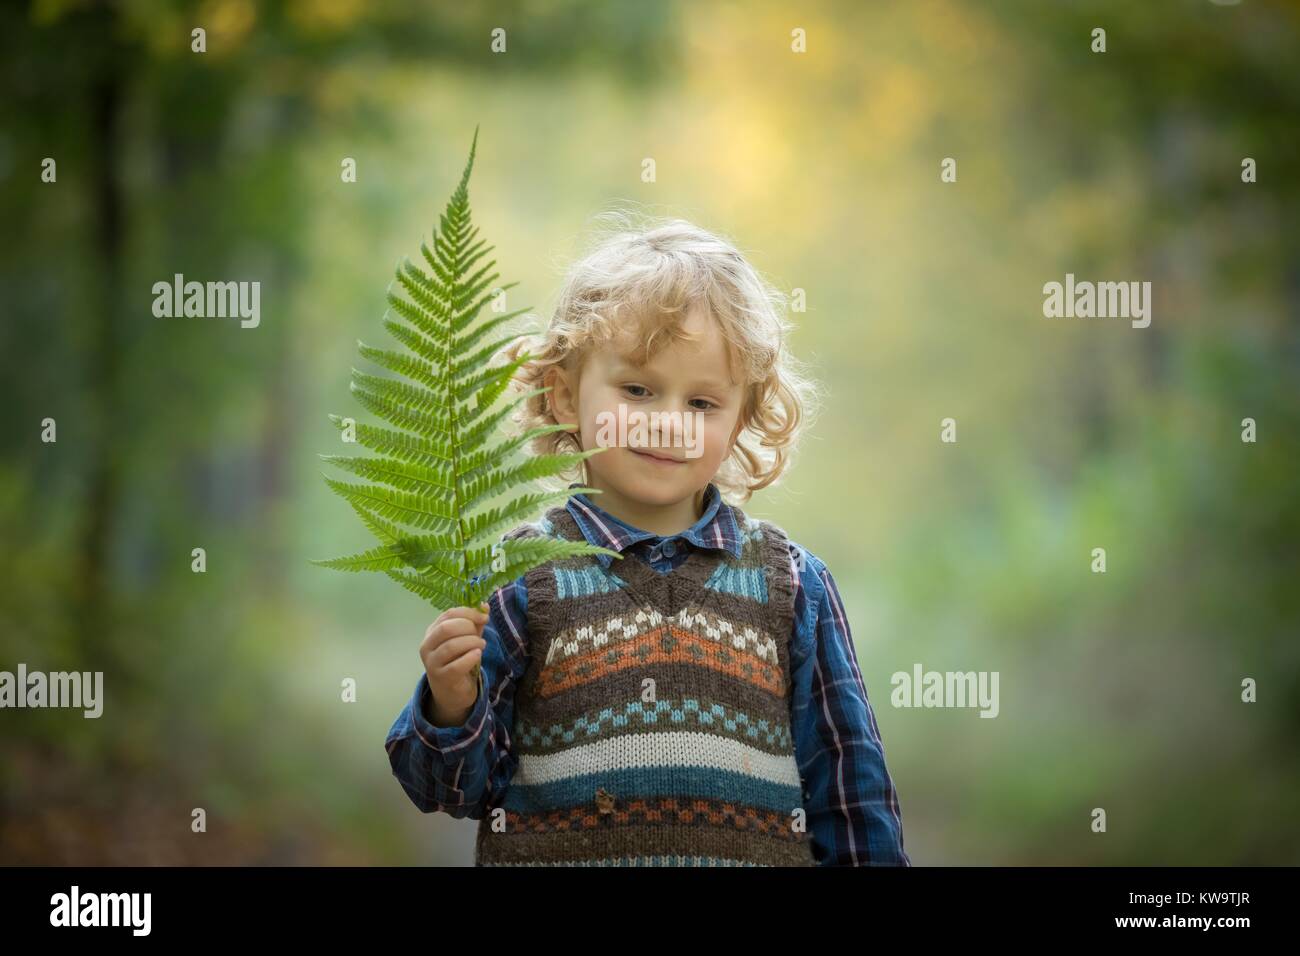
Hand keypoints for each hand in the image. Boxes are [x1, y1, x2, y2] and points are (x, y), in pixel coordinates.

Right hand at [419, 603, 488, 727]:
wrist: (451, 692)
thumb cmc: (459, 661)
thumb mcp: (466, 639)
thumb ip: (474, 623)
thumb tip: (484, 606)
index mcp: (432, 632)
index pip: (448, 614)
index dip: (469, 612)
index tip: (484, 617)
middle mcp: (427, 646)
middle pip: (447, 628)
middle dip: (468, 628)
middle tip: (479, 636)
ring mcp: (432, 663)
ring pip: (451, 646)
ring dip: (472, 643)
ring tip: (481, 646)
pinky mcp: (441, 678)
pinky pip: (456, 665)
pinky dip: (470, 657)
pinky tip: (477, 655)